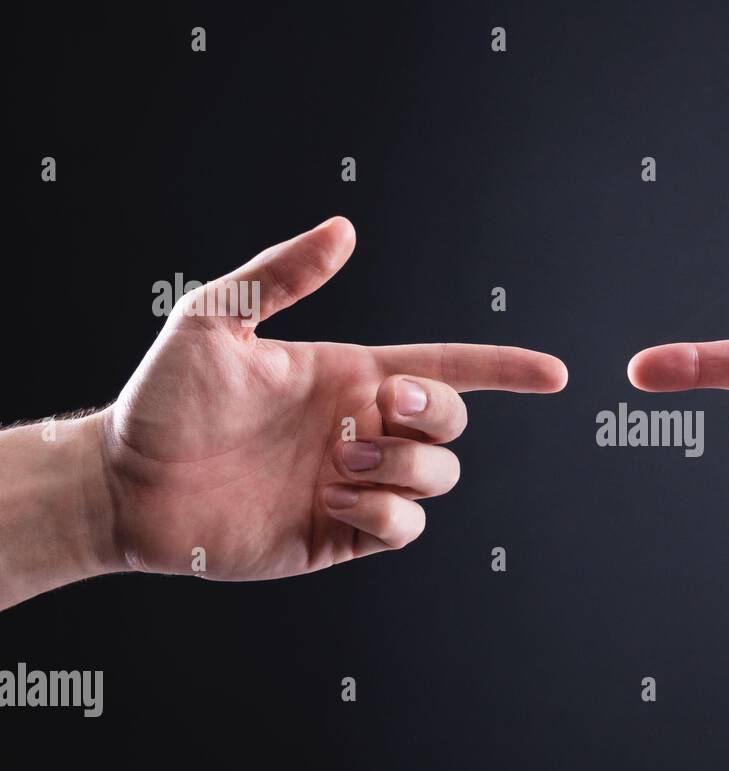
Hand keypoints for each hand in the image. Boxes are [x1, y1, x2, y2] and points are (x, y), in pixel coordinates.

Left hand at [95, 217, 566, 580]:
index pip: (448, 368)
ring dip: (401, 465)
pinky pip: (403, 528)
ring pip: (437, 476)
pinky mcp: (341, 535)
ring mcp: (356, 484)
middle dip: (432, 413)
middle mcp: (363, 429)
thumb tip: (344, 228)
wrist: (127, 485)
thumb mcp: (215, 320)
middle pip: (451, 421)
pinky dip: (387, 514)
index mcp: (351, 376)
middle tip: (376, 410)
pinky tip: (337, 501)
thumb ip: (282, 275)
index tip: (554, 374)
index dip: (505, 370)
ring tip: (335, 463)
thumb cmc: (164, 398)